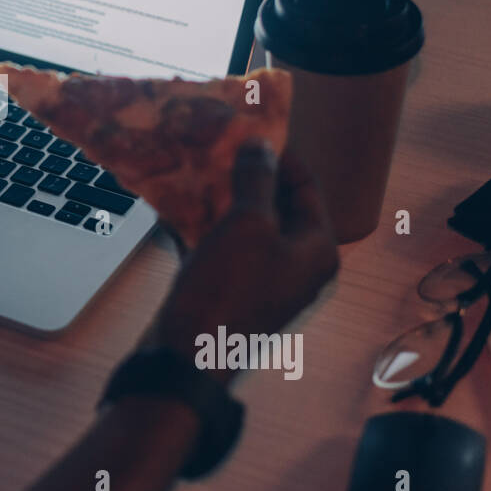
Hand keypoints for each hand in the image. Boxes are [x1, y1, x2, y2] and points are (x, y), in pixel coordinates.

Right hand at [142, 141, 339, 372]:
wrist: (185, 358)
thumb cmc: (227, 290)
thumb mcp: (246, 224)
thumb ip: (256, 178)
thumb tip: (261, 144)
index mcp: (317, 251)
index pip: (307, 187)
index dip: (280, 156)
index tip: (248, 131)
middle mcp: (297, 267)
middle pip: (276, 206)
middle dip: (245, 175)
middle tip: (216, 147)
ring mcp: (263, 282)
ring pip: (245, 226)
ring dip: (220, 198)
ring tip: (193, 170)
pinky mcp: (230, 292)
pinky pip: (222, 248)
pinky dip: (203, 226)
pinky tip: (173, 207)